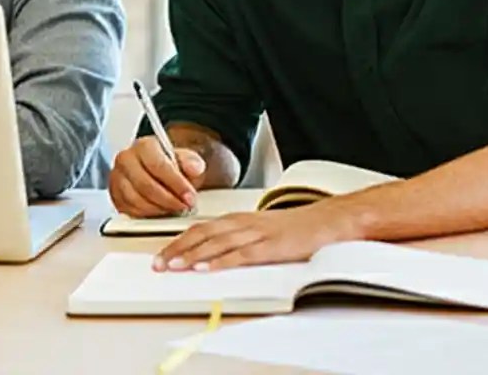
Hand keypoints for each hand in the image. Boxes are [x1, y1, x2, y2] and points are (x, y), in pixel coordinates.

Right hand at [109, 137, 205, 216]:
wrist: (158, 170)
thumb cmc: (170, 164)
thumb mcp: (186, 159)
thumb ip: (191, 162)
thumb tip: (194, 168)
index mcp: (143, 146)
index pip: (157, 165)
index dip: (175, 184)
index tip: (189, 196)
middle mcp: (126, 160)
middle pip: (145, 185)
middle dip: (169, 200)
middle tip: (184, 206)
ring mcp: (117, 178)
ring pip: (136, 200)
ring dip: (159, 209)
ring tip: (174, 208)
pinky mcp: (115, 195)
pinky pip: (130, 210)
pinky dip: (147, 214)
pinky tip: (160, 211)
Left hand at [153, 201, 362, 271]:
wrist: (328, 221)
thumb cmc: (294, 227)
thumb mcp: (258, 228)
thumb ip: (235, 238)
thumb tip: (210, 252)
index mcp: (237, 219)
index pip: (199, 229)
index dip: (177, 242)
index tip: (160, 256)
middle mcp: (242, 223)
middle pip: (201, 235)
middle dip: (177, 250)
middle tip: (159, 264)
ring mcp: (256, 234)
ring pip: (216, 243)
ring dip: (192, 255)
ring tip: (175, 266)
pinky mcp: (271, 246)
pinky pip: (241, 254)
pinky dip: (221, 261)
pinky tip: (207, 268)